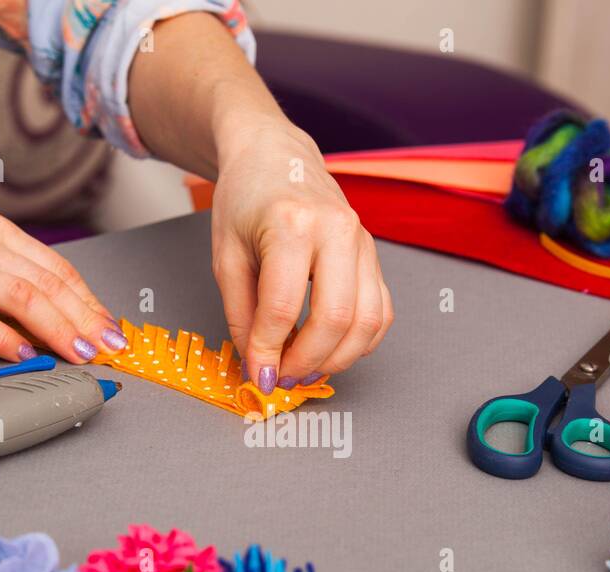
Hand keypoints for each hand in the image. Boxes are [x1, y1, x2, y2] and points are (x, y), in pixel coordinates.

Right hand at [0, 199, 125, 362]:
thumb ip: (2, 272)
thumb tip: (46, 312)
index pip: (56, 268)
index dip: (90, 301)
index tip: (111, 328)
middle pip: (47, 283)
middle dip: (86, 319)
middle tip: (109, 347)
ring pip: (21, 297)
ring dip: (58, 329)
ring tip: (80, 353)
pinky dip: (3, 338)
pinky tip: (23, 354)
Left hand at [210, 123, 392, 392]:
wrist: (274, 156)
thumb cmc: (246, 199)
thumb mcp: (226, 256)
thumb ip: (241, 314)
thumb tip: (258, 364)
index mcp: (291, 224)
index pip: (283, 307)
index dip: (269, 352)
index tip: (258, 376)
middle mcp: (336, 230)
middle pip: (336, 318)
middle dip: (308, 362)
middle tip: (283, 377)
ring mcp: (363, 241)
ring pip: (369, 321)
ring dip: (338, 358)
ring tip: (306, 369)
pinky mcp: (374, 255)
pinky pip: (383, 312)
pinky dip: (361, 342)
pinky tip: (332, 349)